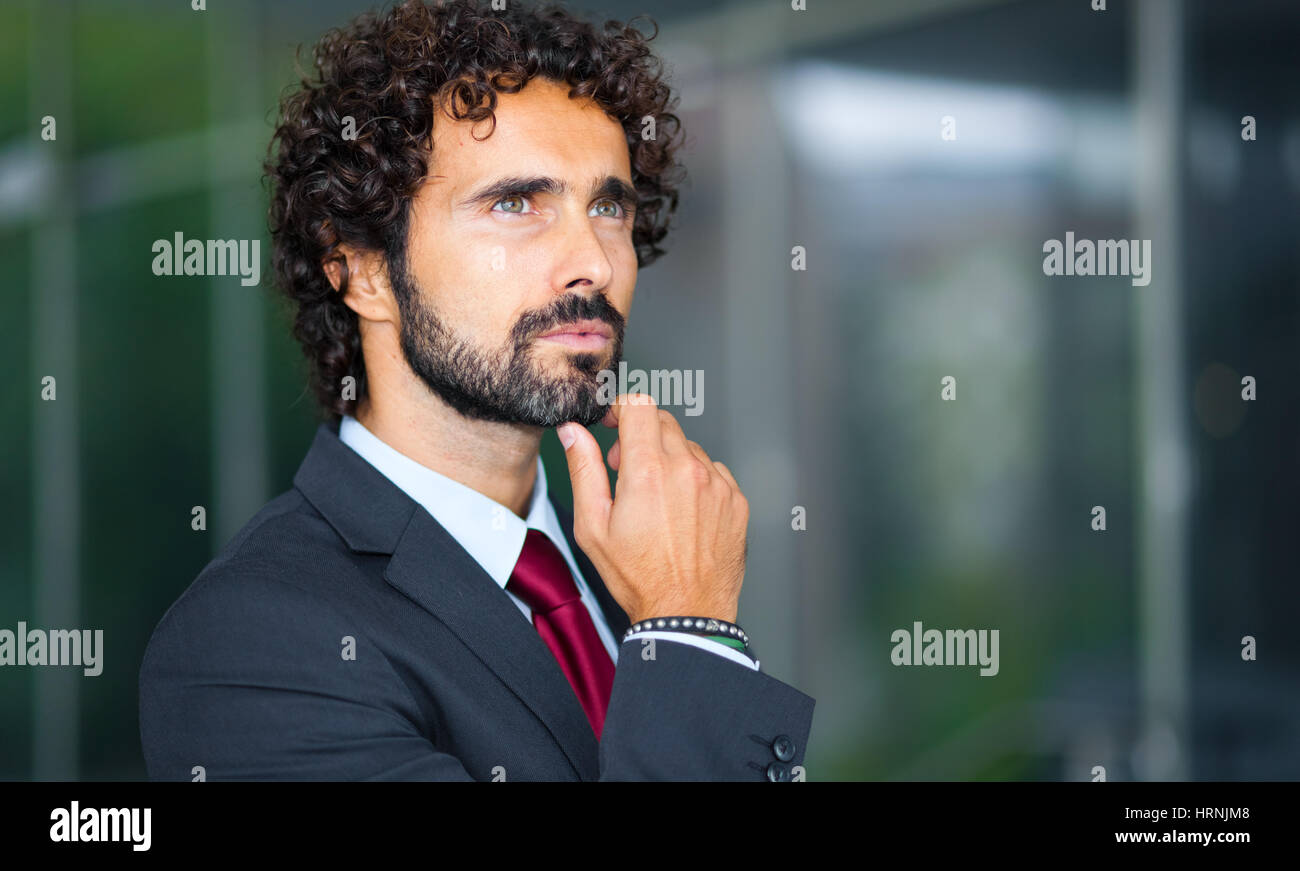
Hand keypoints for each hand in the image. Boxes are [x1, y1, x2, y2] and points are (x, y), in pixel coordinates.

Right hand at [556, 394, 747, 625]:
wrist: (686, 612)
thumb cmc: (639, 577)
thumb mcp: (594, 526)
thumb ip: (584, 470)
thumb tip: (573, 433)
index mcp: (649, 472)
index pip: (640, 406)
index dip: (622, 408)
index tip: (614, 423)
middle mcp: (687, 471)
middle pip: (664, 422)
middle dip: (641, 435)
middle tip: (627, 469)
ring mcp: (717, 484)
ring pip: (689, 447)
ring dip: (670, 460)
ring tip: (657, 498)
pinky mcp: (736, 500)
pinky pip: (714, 471)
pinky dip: (696, 480)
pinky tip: (683, 511)